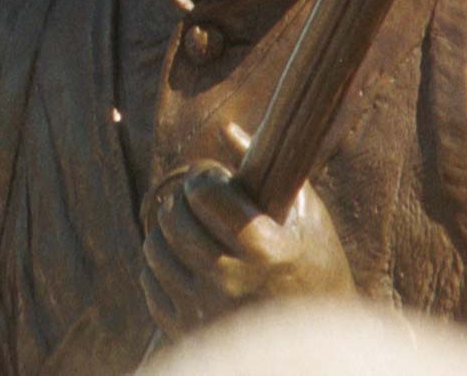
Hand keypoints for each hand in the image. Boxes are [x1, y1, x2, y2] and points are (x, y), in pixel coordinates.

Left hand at [140, 161, 352, 337]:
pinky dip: (162, 266)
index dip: (204, 176)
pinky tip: (188, 264)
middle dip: (183, 200)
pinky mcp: (186, 330)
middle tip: (200, 201)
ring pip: (155, 248)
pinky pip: (150, 281)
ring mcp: (205, 311)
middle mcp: (230, 282)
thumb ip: (266, 170)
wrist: (316, 338)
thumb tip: (226, 129)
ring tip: (195, 231)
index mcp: (265, 249)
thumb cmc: (315, 262)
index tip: (213, 177)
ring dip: (169, 232)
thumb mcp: (305, 214)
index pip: (203, 193)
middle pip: (173, 218)